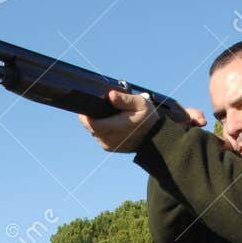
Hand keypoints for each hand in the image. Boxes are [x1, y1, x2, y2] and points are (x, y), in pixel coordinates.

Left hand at [78, 89, 206, 152]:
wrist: (154, 139)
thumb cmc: (148, 119)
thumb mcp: (141, 104)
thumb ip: (125, 99)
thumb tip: (111, 95)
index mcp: (115, 128)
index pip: (90, 122)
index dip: (86, 112)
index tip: (89, 103)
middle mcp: (108, 139)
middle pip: (89, 125)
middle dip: (92, 114)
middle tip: (101, 105)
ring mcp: (107, 144)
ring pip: (93, 130)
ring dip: (97, 121)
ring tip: (109, 114)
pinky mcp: (107, 147)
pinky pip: (98, 135)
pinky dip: (101, 128)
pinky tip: (111, 122)